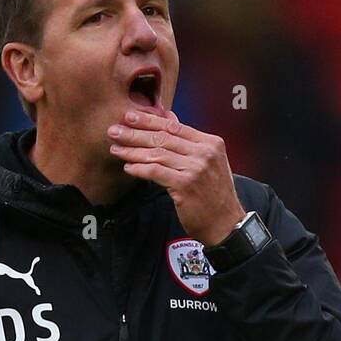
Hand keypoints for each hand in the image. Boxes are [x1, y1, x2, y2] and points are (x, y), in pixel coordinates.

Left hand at [107, 107, 244, 246]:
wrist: (226, 223)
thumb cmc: (214, 196)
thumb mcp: (208, 162)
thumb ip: (189, 142)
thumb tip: (169, 119)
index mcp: (210, 143)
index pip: (174, 127)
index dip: (150, 120)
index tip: (130, 116)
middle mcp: (204, 152)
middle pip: (163, 138)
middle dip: (135, 133)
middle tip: (115, 130)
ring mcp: (195, 168)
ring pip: (157, 154)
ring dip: (133, 151)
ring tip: (116, 148)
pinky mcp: (185, 185)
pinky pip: (156, 172)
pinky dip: (140, 168)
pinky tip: (128, 167)